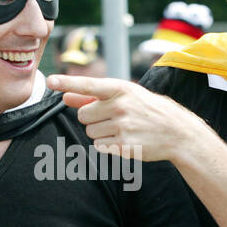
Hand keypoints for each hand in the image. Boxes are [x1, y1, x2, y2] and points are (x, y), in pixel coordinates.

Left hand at [46, 74, 198, 164]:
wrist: (177, 131)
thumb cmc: (147, 110)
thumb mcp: (125, 96)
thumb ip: (93, 96)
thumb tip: (65, 96)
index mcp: (121, 89)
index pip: (88, 84)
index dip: (67, 82)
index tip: (50, 80)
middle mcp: (120, 106)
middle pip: (83, 115)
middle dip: (93, 118)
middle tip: (113, 118)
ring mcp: (122, 126)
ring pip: (90, 132)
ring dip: (100, 133)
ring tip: (122, 129)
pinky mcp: (124, 145)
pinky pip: (99, 146)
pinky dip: (107, 145)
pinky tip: (124, 140)